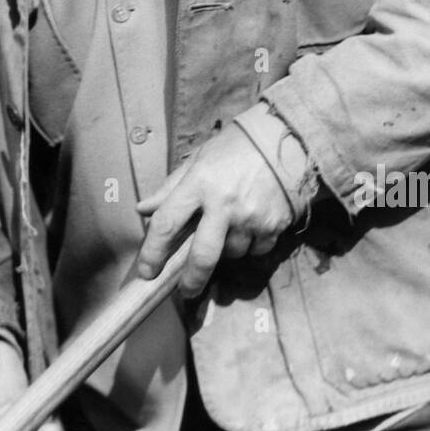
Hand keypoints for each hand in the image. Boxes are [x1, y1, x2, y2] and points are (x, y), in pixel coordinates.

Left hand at [136, 123, 300, 297]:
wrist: (285, 139)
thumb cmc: (236, 147)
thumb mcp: (199, 159)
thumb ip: (171, 187)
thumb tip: (143, 209)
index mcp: (199, 183)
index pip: (167, 223)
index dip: (153, 252)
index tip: (147, 271)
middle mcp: (224, 204)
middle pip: (203, 256)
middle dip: (191, 280)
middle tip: (185, 291)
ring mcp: (251, 217)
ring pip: (232, 254)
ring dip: (226, 249)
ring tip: (230, 225)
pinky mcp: (274, 226)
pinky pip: (256, 250)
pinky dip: (250, 245)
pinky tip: (251, 224)